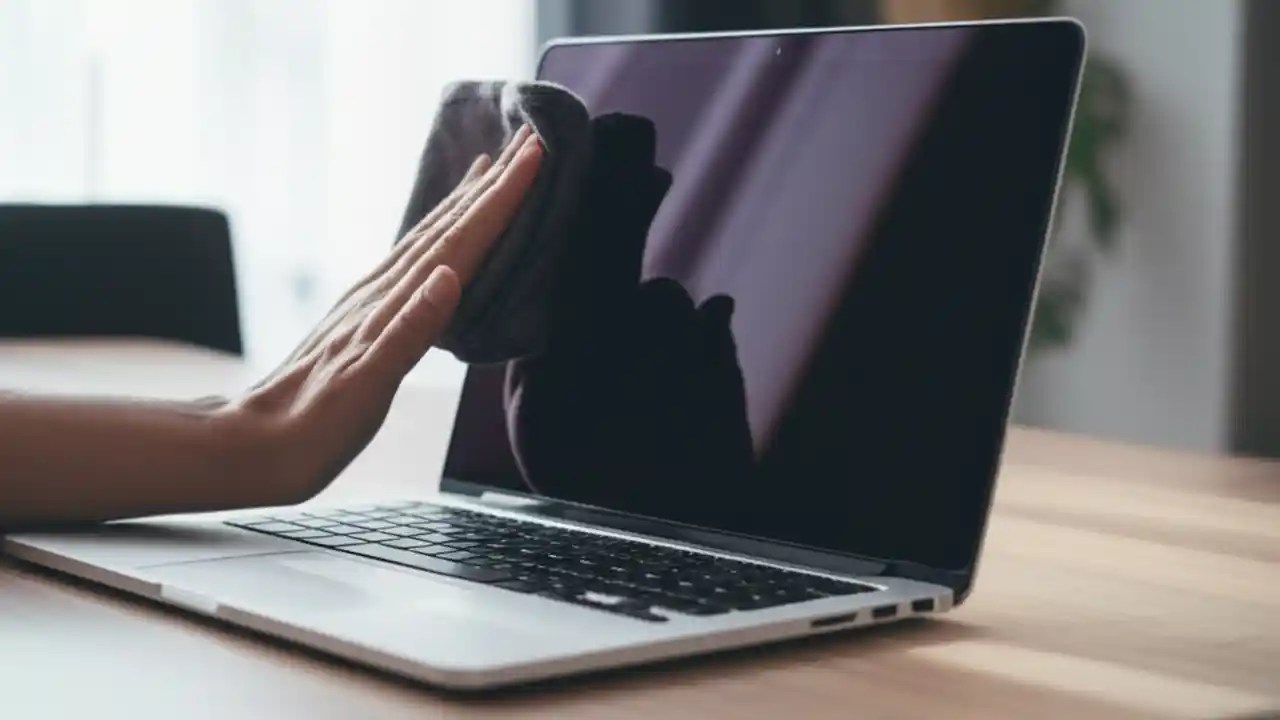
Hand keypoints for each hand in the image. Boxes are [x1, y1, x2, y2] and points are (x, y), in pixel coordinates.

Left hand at [225, 126, 542, 504]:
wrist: (257, 444)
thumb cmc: (315, 426)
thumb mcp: (366, 386)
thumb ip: (409, 330)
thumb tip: (447, 276)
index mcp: (391, 305)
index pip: (458, 241)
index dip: (499, 199)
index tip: (533, 154)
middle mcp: (382, 293)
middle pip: (447, 226)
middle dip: (491, 185)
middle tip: (527, 142)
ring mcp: (371, 302)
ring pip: (430, 238)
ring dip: (464, 203)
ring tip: (488, 172)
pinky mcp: (365, 318)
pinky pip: (413, 261)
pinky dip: (439, 237)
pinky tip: (442, 238)